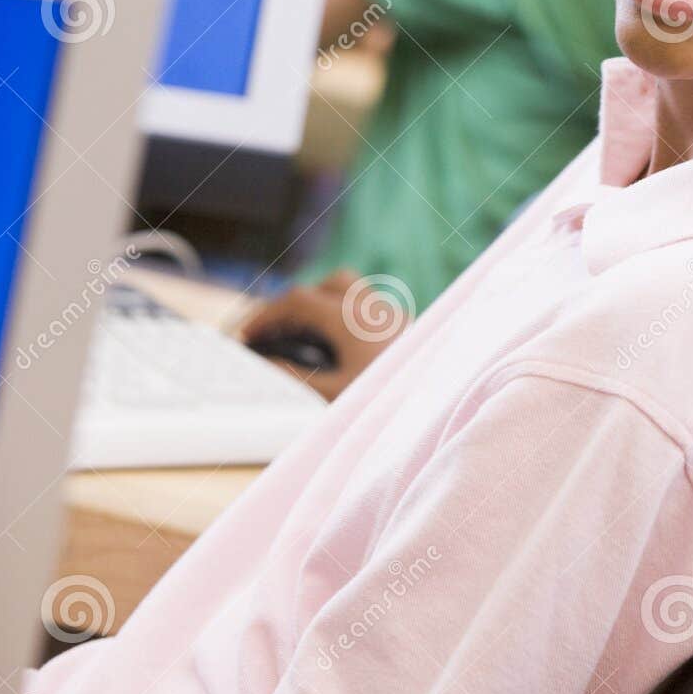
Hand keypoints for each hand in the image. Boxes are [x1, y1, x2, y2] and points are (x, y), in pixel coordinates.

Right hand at [240, 270, 407, 400]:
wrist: (444, 409)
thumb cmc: (393, 404)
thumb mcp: (335, 397)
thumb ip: (297, 378)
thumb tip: (268, 365)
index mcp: (352, 319)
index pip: (298, 300)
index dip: (267, 313)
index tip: (248, 333)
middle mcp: (376, 310)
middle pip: (329, 284)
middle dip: (300, 302)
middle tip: (280, 330)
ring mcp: (396, 318)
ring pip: (356, 293)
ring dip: (328, 306)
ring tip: (310, 338)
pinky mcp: (410, 332)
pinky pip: (374, 312)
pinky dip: (351, 320)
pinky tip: (346, 352)